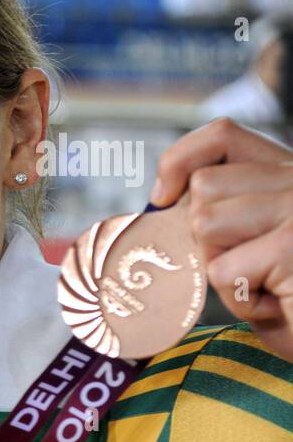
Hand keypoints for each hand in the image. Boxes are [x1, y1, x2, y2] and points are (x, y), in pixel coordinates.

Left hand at [150, 117, 292, 362]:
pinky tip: (277, 304)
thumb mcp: (255, 243)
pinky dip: (239, 301)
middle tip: (250, 267)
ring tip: (267, 285)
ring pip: (205, 225)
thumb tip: (161, 200)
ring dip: (223, 270)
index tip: (163, 197)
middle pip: (204, 187)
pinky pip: (221, 271)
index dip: (180, 160)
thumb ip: (223, 210)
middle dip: (207, 238)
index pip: (223, 137)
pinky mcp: (292, 246)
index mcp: (289, 174)